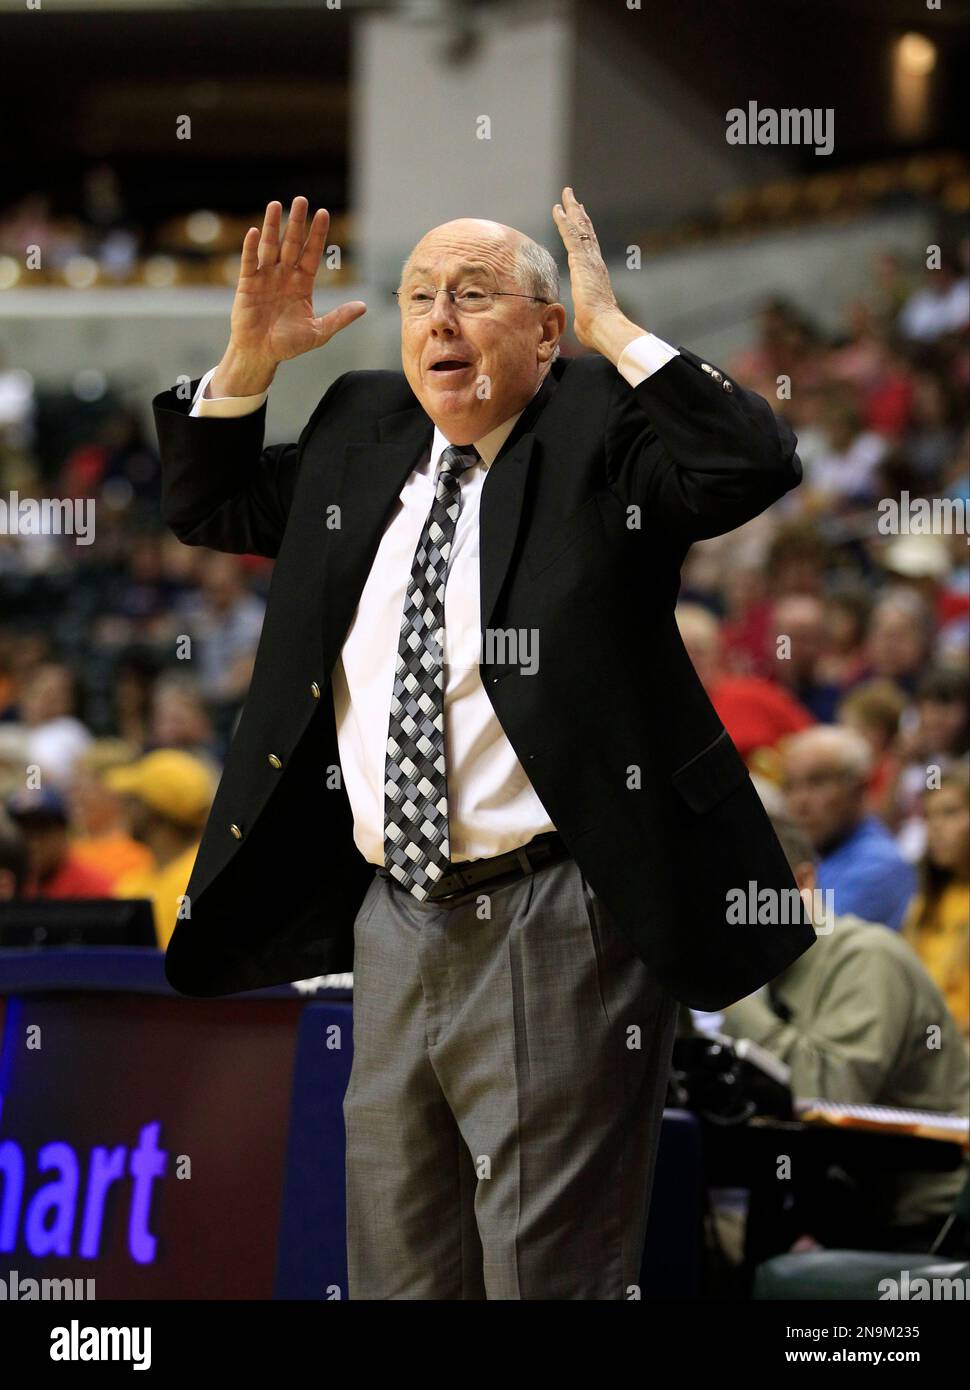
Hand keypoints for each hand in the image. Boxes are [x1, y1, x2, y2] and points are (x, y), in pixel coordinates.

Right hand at [228, 196, 365, 365]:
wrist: (261, 354)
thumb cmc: (289, 344)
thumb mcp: (319, 332)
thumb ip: (339, 317)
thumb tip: (364, 306)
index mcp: (302, 284)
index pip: (312, 254)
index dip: (317, 235)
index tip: (323, 214)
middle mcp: (284, 276)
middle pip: (292, 244)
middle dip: (297, 223)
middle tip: (301, 200)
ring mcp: (265, 278)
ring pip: (271, 247)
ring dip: (273, 226)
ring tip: (276, 205)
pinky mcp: (247, 284)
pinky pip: (250, 262)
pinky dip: (252, 248)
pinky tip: (255, 232)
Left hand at [552, 187, 621, 349]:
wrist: (604, 326)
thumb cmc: (596, 329)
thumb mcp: (585, 319)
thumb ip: (582, 317)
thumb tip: (579, 327)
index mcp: (595, 274)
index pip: (588, 248)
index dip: (584, 232)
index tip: (580, 218)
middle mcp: (595, 263)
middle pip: (586, 232)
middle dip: (579, 214)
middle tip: (573, 198)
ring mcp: (590, 260)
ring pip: (580, 228)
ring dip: (572, 210)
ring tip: (567, 194)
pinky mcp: (582, 261)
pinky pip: (571, 235)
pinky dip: (564, 220)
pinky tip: (558, 208)